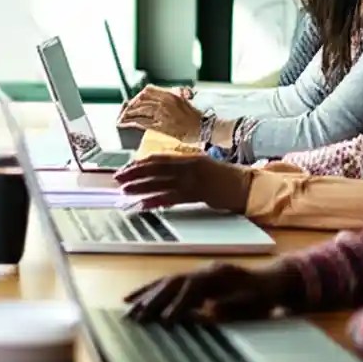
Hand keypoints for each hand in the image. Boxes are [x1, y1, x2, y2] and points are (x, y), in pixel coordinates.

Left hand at [114, 154, 253, 211]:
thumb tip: (155, 172)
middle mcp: (189, 166)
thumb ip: (179, 167)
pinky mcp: (197, 195)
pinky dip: (156, 200)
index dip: (140, 163)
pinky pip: (172, 198)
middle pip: (156, 169)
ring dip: (141, 186)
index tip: (125, 168)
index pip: (158, 158)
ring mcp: (193, 181)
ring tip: (125, 190)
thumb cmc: (220, 177)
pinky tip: (143, 204)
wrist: (244, 186)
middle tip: (118, 178)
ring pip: (161, 183)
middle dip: (135, 173)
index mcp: (188, 158)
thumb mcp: (199, 165)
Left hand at [117, 86, 204, 141]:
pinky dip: (131, 122)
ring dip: (126, 115)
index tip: (131, 102)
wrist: (205, 127)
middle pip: (140, 100)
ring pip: (139, 110)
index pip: (147, 91)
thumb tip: (166, 94)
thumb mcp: (184, 100)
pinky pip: (142, 122)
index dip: (137, 96)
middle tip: (123, 112)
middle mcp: (165, 102)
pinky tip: (124, 124)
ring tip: (120, 119)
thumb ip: (174, 94)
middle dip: (129, 106)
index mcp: (170, 94)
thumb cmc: (195, 117)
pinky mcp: (161, 125)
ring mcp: (163, 113)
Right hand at [122, 263, 302, 323]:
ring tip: (127, 310)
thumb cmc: (265, 295)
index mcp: (219, 274)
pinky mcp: (191, 279)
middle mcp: (203, 270)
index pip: (192, 289)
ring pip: (164, 282)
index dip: (178, 304)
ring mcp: (195, 273)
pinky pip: (164, 284)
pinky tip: (132, 299)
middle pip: (172, 283)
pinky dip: (146, 291)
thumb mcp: (257, 301)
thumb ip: (234, 304)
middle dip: (153, 301)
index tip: (165, 320)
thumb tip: (211, 308)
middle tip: (137, 317)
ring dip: (144, 296)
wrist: (272, 281)